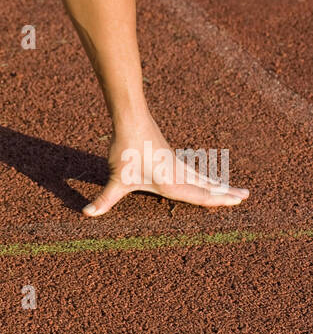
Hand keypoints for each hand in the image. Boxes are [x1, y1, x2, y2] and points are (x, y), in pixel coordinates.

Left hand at [83, 117, 248, 217]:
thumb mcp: (116, 179)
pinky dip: (206, 177)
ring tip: (236, 190)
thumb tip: (86, 214)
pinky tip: (208, 179)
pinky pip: (194, 171)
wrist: (131, 119)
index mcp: (171, 182)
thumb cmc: (125, 149)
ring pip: (202, 177)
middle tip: (246, 196)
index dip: (218, 201)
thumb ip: (105, 199)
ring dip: (219, 184)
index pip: (199, 195)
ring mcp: (176, 163)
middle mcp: (178, 173)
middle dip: (226, 193)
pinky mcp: (171, 156)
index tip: (236, 202)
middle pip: (207, 186)